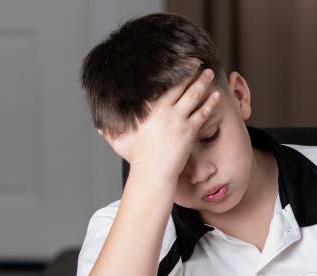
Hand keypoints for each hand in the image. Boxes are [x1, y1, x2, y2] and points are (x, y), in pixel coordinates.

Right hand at [101, 67, 220, 183]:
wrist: (152, 172)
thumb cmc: (137, 159)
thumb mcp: (121, 142)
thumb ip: (110, 132)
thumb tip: (99, 128)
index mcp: (149, 109)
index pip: (161, 85)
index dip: (171, 72)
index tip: (177, 63)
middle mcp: (164, 110)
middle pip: (179, 84)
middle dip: (189, 71)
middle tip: (197, 62)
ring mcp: (178, 119)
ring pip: (193, 94)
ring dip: (202, 82)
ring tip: (209, 73)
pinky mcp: (189, 130)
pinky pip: (202, 112)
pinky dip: (210, 102)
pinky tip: (216, 95)